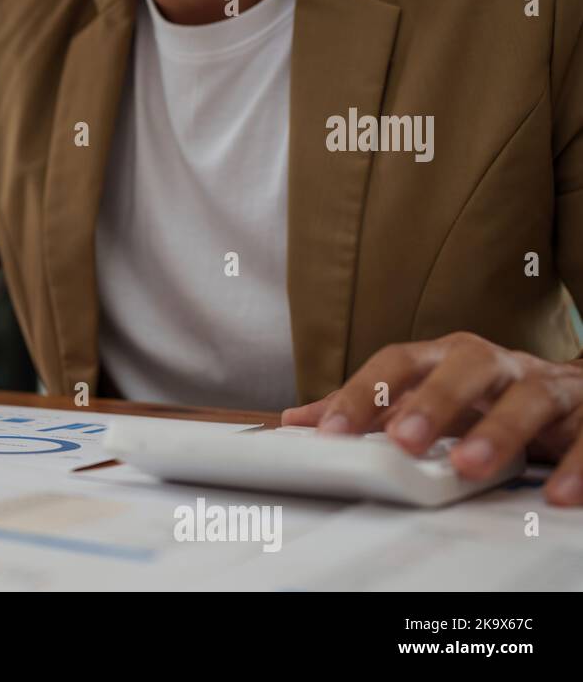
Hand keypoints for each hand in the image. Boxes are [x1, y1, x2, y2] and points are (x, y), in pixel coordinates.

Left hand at [281, 332, 582, 505]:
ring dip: (499, 431)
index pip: (398, 362)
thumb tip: (296, 419)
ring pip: (528, 397)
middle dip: (433, 401)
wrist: (569, 396)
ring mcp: (546, 385)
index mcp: (446, 357)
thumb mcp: (425, 397)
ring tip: (469, 466)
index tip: (330, 432)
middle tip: (403, 440)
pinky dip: (575, 463)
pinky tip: (555, 492)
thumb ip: (369, 408)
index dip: (364, 392)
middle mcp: (496, 364)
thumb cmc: (487, 397)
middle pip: (464, 367)